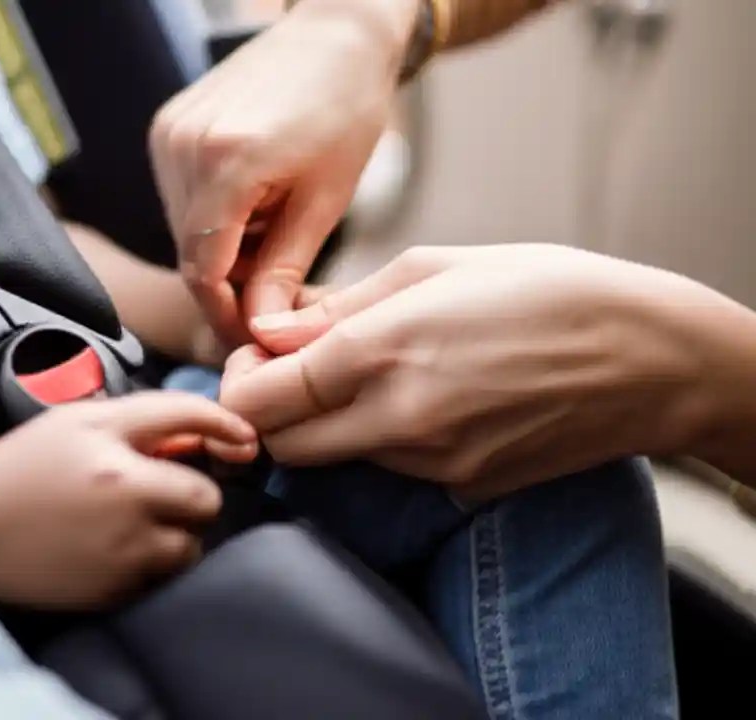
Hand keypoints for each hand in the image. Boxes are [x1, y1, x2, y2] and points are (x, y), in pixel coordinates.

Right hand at [0, 392, 256, 608]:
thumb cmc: (20, 464)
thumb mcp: (78, 421)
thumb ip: (146, 420)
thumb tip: (205, 435)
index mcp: (117, 461)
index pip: (195, 427)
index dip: (227, 428)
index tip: (243, 438)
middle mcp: (126, 510)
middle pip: (206, 501)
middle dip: (193, 492)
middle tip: (162, 486)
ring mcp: (120, 558)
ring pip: (189, 546)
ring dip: (177, 532)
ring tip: (135, 519)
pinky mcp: (110, 593)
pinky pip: (159, 578)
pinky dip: (149, 562)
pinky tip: (112, 545)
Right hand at [150, 0, 418, 346]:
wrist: (335, 34)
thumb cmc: (346, 109)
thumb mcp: (326, 198)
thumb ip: (284, 266)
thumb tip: (261, 328)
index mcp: (229, 162)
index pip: (204, 270)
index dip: (226, 314)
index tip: (252, 341)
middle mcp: (186, 145)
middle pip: (190, 251)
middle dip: (227, 284)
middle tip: (274, 297)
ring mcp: (169, 133)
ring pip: (182, 228)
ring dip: (219, 250)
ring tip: (271, 238)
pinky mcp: (166, 126)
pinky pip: (179, 196)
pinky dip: (211, 217)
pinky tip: (252, 207)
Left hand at [221, 244, 722, 499]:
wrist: (652, 359)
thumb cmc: (549, 291)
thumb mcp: (437, 266)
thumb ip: (340, 305)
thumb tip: (273, 330)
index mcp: (381, 352)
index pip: (256, 400)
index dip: (238, 381)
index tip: (256, 357)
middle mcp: (397, 420)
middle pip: (281, 447)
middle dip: (267, 415)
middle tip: (292, 374)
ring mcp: (431, 464)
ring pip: (335, 460)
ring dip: (328, 425)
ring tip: (372, 374)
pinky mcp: (463, 489)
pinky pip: (392, 471)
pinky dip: (383, 442)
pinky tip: (426, 400)